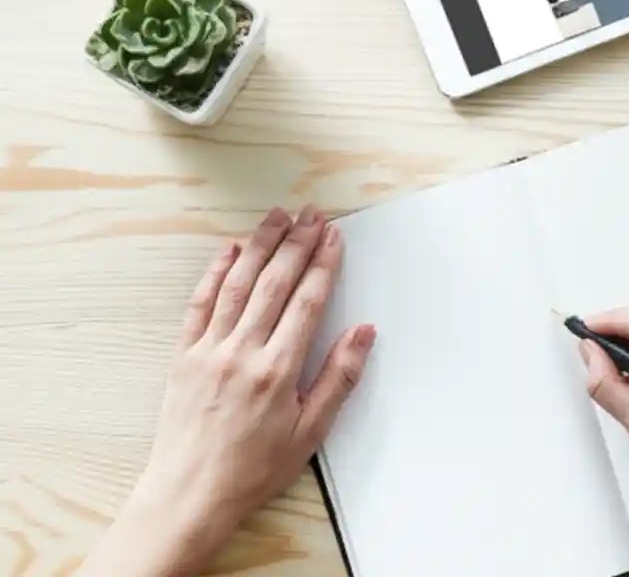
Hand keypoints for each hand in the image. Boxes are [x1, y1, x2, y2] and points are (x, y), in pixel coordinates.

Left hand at [78, 207, 374, 576]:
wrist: (191, 493)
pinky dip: (216, 273)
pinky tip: (230, 251)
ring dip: (260, 245)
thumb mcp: (311, 431)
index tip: (334, 237)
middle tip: (313, 215)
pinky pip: (201, 303)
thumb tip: (363, 334)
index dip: (323, 264)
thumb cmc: (254, 468)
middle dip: (297, 243)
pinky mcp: (184, 355)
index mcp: (278, 369)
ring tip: (277, 217)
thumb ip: (339, 378)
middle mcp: (242, 351)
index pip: (307, 301)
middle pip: (275, 283)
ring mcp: (209, 349)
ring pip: (238, 283)